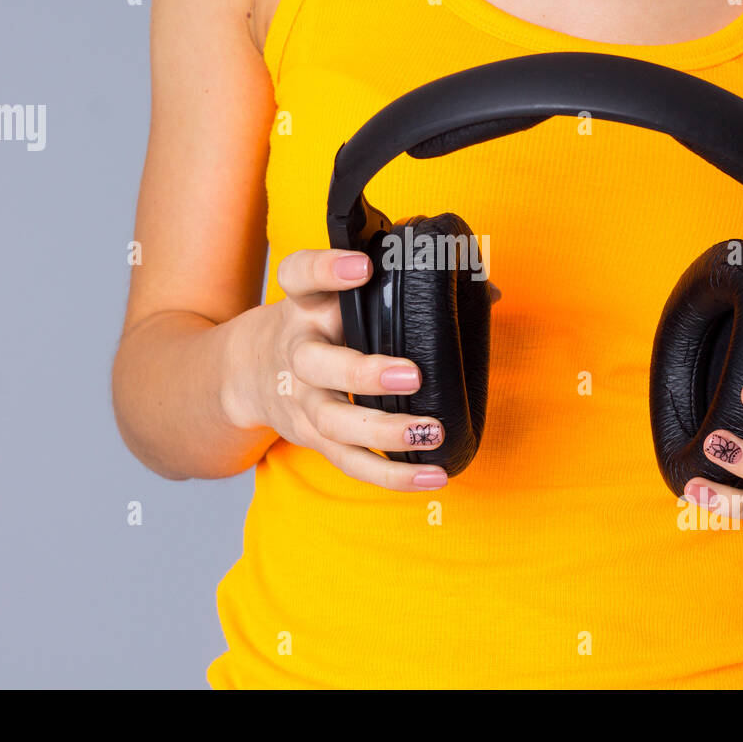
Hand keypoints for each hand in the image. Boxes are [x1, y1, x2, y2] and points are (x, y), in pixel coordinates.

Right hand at [221, 248, 486, 491]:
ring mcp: (302, 398)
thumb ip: (407, 287)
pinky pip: (349, 461)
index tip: (363, 266)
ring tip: (430, 432)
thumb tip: (489, 292)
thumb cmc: (324, 324)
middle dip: (363, 372)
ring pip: (333, 420)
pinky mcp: (313, 436)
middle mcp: (298, 349)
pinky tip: (431, 475)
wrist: (252, 370)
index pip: (300, 275)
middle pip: (316, 362)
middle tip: (412, 375)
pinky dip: (390, 474)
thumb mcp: (342, 296)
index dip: (327, 270)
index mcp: (306, 304)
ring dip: (384, 430)